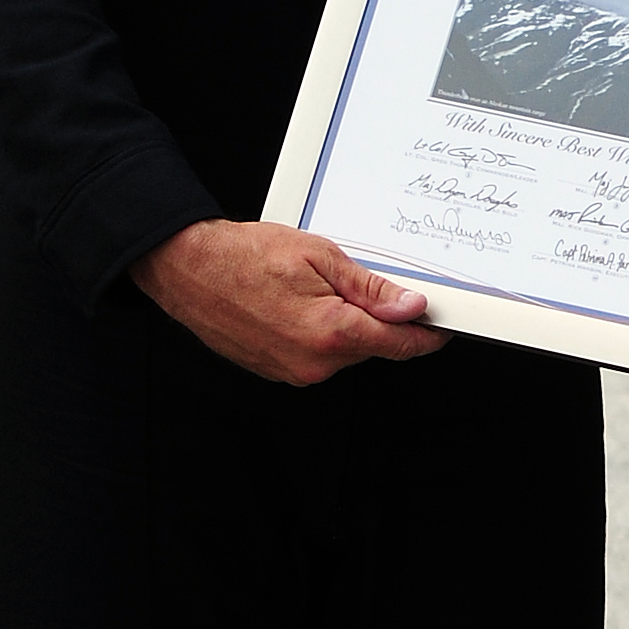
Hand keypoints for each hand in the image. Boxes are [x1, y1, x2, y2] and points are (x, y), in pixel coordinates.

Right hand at [129, 219, 441, 386]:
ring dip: (344, 326)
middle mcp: (315, 363)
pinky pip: (316, 356)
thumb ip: (371, 288)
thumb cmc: (245, 255)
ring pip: (344, 352)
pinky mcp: (277, 372)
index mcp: (332, 332)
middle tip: (356, 282)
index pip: (400, 344)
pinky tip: (296, 305)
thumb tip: (412, 308)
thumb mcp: (320, 256)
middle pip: (373, 347)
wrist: (188, 269)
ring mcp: (294, 372)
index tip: (440, 325)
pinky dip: (319, 334)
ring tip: (312, 288)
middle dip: (377, 320)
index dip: (426, 334)